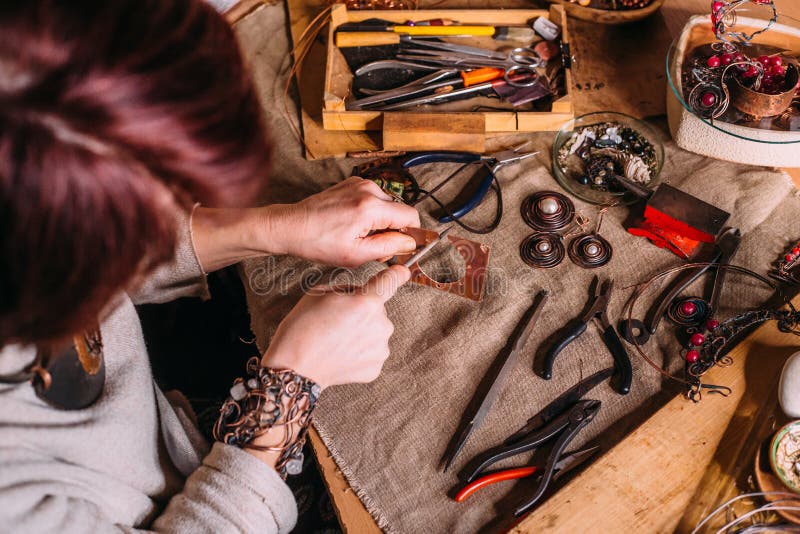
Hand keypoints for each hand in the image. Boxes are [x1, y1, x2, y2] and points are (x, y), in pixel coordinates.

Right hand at [261, 265, 409, 388]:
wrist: (295, 366)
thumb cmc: (303, 327)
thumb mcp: (321, 292)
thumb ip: (349, 288)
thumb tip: (361, 292)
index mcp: (367, 302)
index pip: (392, 280)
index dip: (396, 273)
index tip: (401, 271)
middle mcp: (380, 325)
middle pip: (378, 309)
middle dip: (363, 310)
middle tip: (338, 320)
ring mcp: (380, 348)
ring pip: (377, 330)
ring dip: (364, 331)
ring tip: (338, 338)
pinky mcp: (376, 367)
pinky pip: (372, 351)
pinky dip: (360, 351)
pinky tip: (342, 353)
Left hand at [269, 177, 420, 267]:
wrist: (291, 226)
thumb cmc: (318, 242)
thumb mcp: (356, 254)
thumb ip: (389, 247)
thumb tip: (410, 242)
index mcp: (371, 207)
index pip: (411, 216)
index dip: (411, 233)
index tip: (402, 246)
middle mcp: (368, 189)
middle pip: (399, 210)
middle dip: (393, 230)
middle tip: (373, 246)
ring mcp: (359, 183)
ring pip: (386, 205)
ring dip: (380, 221)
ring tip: (359, 235)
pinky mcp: (352, 183)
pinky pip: (373, 199)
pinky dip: (369, 212)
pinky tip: (352, 224)